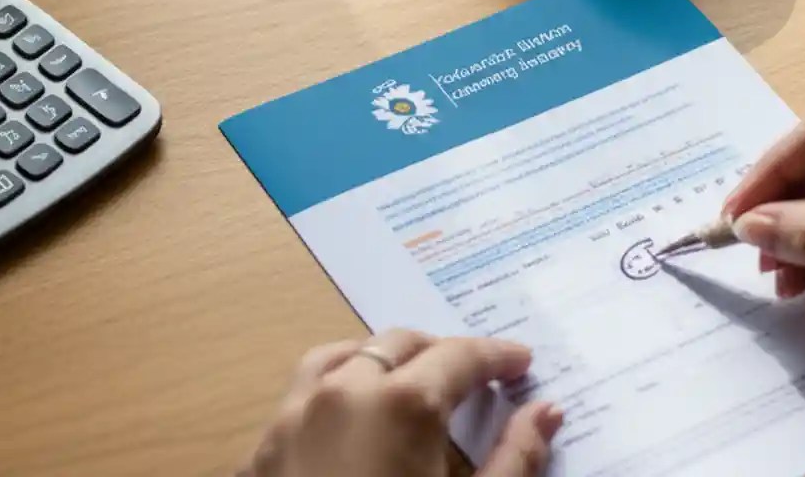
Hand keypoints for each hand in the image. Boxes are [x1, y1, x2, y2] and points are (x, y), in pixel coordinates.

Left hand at [240, 330, 562, 476]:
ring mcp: (289, 420)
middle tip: (474, 374)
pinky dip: (333, 390)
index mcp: (401, 403)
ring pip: (338, 358)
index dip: (496, 356)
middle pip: (397, 345)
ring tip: (408, 380)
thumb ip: (516, 459)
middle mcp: (341, 394)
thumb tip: (546, 412)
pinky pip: (298, 398)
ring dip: (380, 360)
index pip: (460, 357)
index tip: (521, 362)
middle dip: (440, 352)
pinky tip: (349, 422)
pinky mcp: (257, 455)